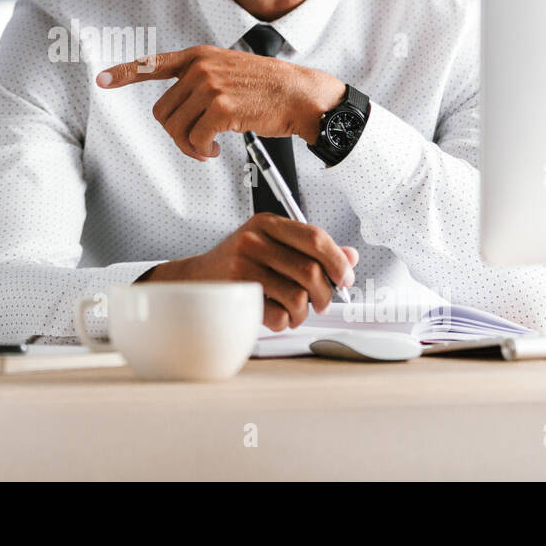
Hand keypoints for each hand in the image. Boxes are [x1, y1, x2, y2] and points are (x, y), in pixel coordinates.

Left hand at [97, 45, 346, 160]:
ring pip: (175, 128)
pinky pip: (195, 140)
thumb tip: (178, 107)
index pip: (153, 64)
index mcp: (199, 56)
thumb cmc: (268, 88)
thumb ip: (201, 80)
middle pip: (162, 112)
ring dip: (189, 146)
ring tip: (207, 147)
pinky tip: (216, 150)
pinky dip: (202, 152)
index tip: (102, 80)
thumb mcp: (229, 69)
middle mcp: (200, 68)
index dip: (124, 74)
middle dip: (176, 134)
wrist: (301, 95)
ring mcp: (211, 86)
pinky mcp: (222, 107)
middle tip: (197, 142)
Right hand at [143, 214, 358, 330]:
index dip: (337, 261)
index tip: (345, 279)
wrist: (194, 281)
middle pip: (310, 269)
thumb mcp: (272, 246)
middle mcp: (254, 240)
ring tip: (296, 312)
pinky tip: (278, 317)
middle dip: (324, 293)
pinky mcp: (236, 292)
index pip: (315, 237)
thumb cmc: (237, 264)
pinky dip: (285, 322)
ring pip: (297, 295)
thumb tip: (351, 257)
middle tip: (322, 302)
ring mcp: (242, 266)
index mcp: (267, 224)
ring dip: (304, 312)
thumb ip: (311, 250)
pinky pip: (278, 314)